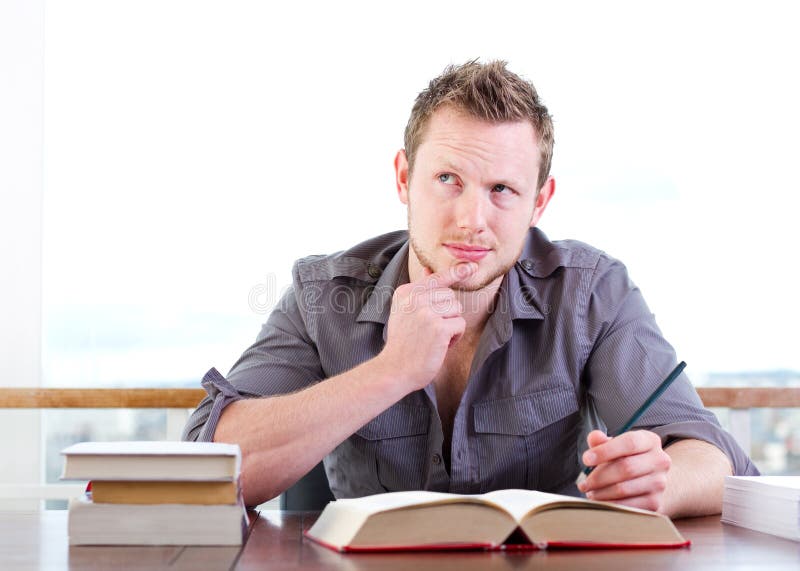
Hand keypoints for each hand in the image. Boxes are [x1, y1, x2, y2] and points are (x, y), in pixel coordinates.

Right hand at [378, 262, 476, 390]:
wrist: (394, 370)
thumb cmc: (402, 343)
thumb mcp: (403, 312)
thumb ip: (417, 291)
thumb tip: (429, 270)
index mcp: (405, 292)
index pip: (436, 278)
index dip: (455, 272)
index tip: (471, 266)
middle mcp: (414, 299)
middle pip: (450, 295)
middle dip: (447, 313)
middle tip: (431, 330)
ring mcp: (426, 312)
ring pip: (457, 309)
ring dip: (451, 325)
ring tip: (435, 337)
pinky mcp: (438, 328)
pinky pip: (460, 324)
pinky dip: (455, 337)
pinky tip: (440, 345)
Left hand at [578, 429, 671, 512]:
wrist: (648, 480)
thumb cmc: (626, 459)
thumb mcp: (615, 445)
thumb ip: (602, 441)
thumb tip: (594, 438)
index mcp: (649, 440)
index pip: (629, 443)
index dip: (605, 451)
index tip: (586, 459)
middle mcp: (659, 460)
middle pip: (626, 468)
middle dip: (599, 476)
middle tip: (584, 482)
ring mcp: (660, 483)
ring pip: (624, 488)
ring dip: (601, 492)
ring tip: (590, 492)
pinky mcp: (655, 502)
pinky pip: (628, 506)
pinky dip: (610, 504)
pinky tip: (601, 501)